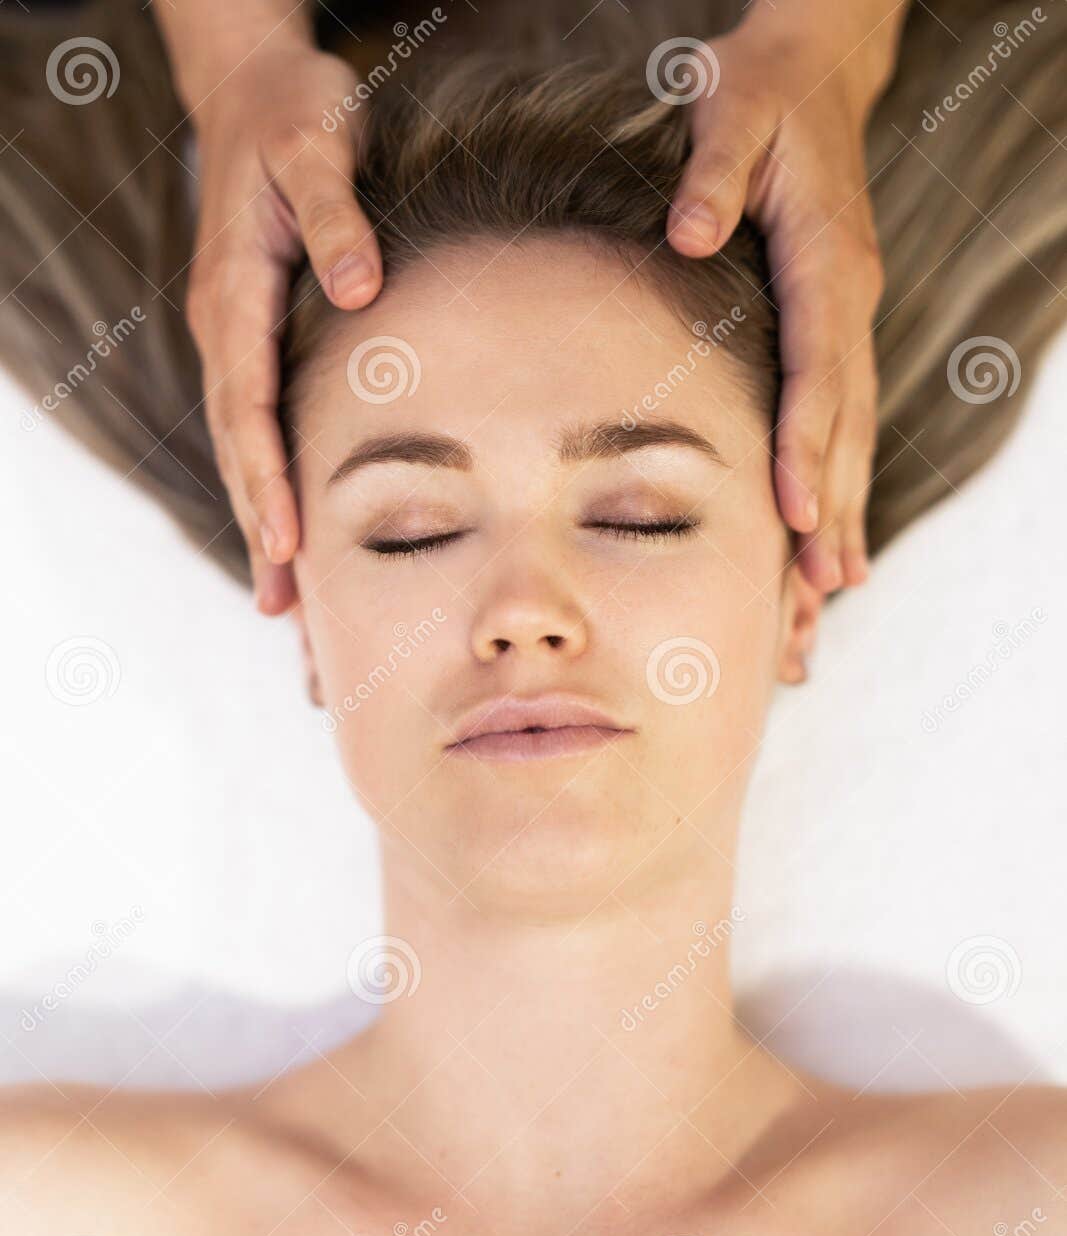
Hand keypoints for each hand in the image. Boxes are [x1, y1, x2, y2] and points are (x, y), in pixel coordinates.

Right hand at [185, 44, 381, 611]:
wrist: (256, 88)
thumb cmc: (295, 113)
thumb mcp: (317, 146)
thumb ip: (336, 218)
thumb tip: (362, 290)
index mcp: (235, 292)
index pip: (248, 406)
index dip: (266, 478)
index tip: (288, 542)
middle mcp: (224, 325)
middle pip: (238, 446)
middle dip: (259, 528)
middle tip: (285, 609)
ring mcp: (233, 336)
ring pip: (243, 446)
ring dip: (260, 521)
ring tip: (283, 602)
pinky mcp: (252, 338)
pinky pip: (256, 425)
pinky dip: (269, 482)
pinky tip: (291, 531)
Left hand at [666, 24, 891, 591]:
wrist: (815, 68)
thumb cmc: (761, 88)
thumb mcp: (731, 107)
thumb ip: (711, 170)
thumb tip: (687, 233)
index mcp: (825, 260)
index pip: (818, 369)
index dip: (806, 445)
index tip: (793, 515)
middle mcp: (849, 298)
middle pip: (846, 423)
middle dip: (832, 511)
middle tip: (820, 596)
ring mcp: (851, 316)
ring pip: (854, 431)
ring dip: (844, 512)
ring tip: (834, 594)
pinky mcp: (838, 326)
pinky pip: (845, 417)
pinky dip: (840, 478)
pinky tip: (831, 535)